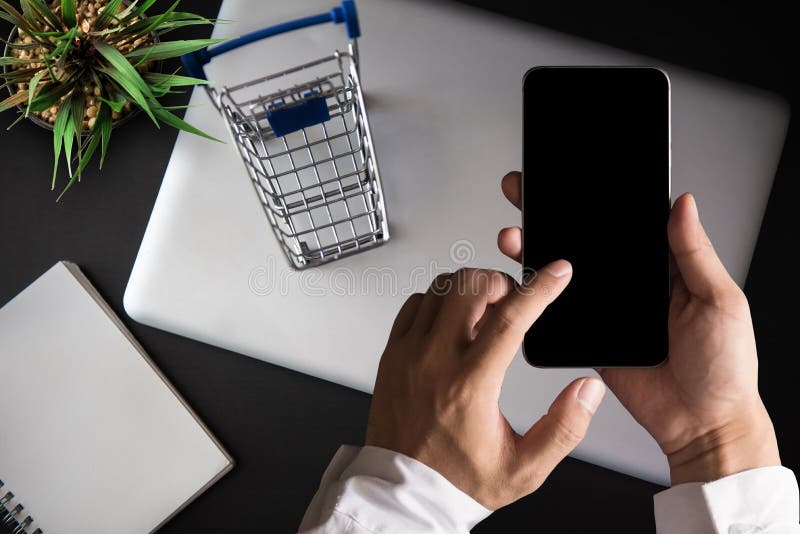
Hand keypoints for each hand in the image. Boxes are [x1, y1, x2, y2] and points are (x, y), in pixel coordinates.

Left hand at [366, 266, 606, 509]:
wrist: (405, 492)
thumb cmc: (459, 479)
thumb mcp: (524, 468)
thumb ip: (564, 429)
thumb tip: (587, 389)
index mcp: (470, 386)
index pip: (510, 319)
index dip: (540, 289)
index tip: (558, 273)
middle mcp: (434, 362)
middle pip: (468, 286)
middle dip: (499, 281)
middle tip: (512, 301)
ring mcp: (408, 354)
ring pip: (440, 289)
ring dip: (468, 290)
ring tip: (484, 315)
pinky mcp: (392, 355)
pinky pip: (415, 304)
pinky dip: (438, 301)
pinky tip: (452, 322)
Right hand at [498, 171, 780, 484]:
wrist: (701, 423)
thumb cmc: (724, 366)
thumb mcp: (720, 300)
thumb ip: (695, 253)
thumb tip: (683, 204)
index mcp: (662, 266)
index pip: (622, 223)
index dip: (594, 199)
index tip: (569, 177)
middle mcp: (629, 284)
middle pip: (584, 241)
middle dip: (551, 215)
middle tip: (526, 192)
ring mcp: (606, 310)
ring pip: (564, 274)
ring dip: (536, 252)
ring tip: (514, 236)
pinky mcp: (588, 337)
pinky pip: (557, 314)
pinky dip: (535, 298)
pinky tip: (519, 282)